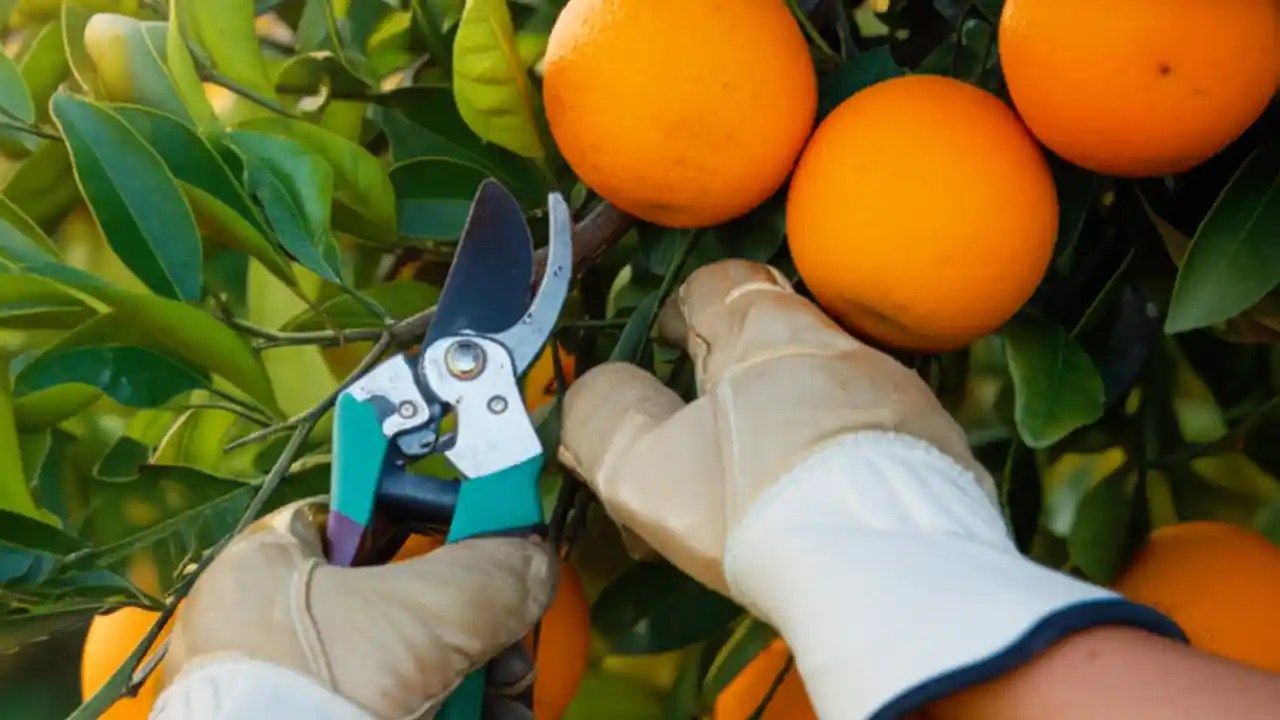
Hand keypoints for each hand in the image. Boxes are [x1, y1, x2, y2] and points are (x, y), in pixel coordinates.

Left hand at [157, 499, 557, 719]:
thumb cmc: (333, 688)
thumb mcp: (435, 610)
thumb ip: (497, 570)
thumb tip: (536, 562)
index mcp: (266, 567)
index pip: (358, 513)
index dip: (428, 514)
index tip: (484, 532)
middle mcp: (268, 626)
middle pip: (399, 599)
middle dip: (473, 624)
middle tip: (512, 645)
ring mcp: (289, 692)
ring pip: (406, 665)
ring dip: (475, 678)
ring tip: (513, 699)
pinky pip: (394, 707)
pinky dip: (452, 712)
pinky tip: (499, 718)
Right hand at [558, 258, 995, 597]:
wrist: (891, 569)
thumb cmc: (751, 503)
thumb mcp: (643, 469)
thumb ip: (604, 416)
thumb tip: (597, 388)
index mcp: (765, 330)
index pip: (719, 284)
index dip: (686, 309)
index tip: (671, 344)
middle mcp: (841, 345)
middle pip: (781, 336)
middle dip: (742, 369)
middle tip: (710, 423)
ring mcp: (901, 397)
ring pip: (833, 388)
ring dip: (798, 416)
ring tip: (771, 477)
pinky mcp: (943, 451)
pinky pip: (880, 438)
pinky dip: (848, 457)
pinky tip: (833, 506)